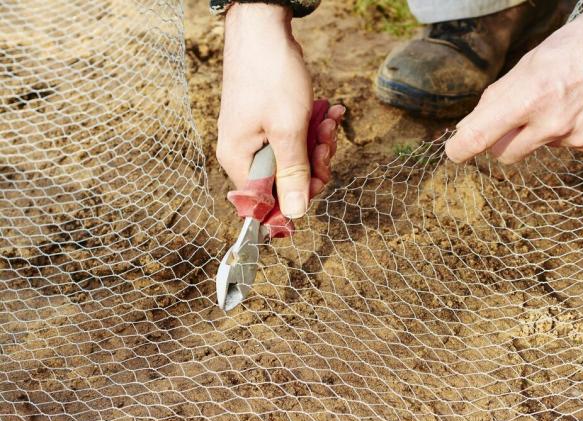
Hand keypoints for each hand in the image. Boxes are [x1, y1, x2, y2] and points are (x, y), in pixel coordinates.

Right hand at [217, 4, 344, 218]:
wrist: (264, 29)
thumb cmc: (270, 75)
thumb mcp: (288, 129)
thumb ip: (293, 173)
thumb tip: (295, 214)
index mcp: (239, 160)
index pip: (268, 200)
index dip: (298, 193)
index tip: (320, 174)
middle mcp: (243, 152)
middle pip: (286, 179)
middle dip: (314, 161)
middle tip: (327, 138)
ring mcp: (256, 136)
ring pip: (295, 158)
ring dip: (318, 141)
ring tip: (329, 119)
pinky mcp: (268, 122)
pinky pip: (295, 138)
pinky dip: (314, 127)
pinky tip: (329, 112)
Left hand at [445, 6, 582, 163]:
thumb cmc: (571, 50)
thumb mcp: (526, 66)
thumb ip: (495, 101)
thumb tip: (467, 130)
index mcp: (528, 98)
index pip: (479, 137)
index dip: (460, 148)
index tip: (454, 152)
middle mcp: (552, 124)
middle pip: (505, 154)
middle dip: (501, 141)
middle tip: (514, 119)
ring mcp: (577, 138)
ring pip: (538, 148)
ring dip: (540, 132)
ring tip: (561, 101)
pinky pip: (568, 148)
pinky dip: (569, 132)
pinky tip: (582, 109)